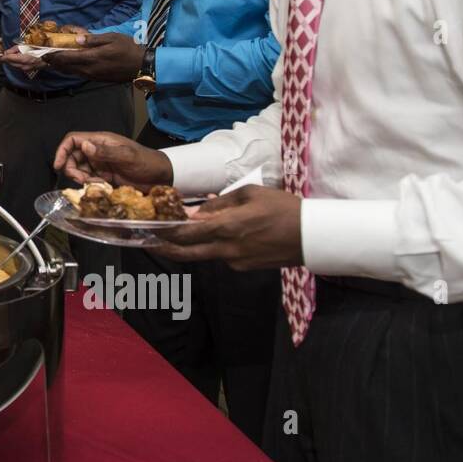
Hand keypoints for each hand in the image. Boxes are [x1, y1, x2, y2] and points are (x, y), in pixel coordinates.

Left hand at [1, 45, 44, 77]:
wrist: (50, 58)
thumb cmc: (40, 49)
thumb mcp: (27, 46)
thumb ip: (15, 49)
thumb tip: (6, 52)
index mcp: (23, 59)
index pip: (8, 59)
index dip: (1, 57)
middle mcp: (23, 66)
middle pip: (9, 63)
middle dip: (5, 59)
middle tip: (2, 54)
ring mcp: (25, 69)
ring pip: (12, 65)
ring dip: (9, 61)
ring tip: (9, 55)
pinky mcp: (26, 70)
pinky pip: (17, 66)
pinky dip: (14, 63)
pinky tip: (15, 58)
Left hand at [43, 31, 142, 81]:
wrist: (141, 66)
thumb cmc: (128, 48)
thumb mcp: (112, 38)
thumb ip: (93, 39)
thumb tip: (76, 39)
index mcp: (92, 58)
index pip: (67, 58)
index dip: (54, 56)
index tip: (43, 53)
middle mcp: (89, 69)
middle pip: (66, 67)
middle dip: (53, 63)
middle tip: (43, 59)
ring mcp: (93, 75)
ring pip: (72, 72)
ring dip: (60, 68)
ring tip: (51, 63)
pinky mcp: (97, 79)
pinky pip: (79, 74)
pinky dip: (70, 70)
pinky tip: (67, 66)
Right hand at [52, 130, 172, 190]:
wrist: (161, 177)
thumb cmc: (147, 162)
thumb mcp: (128, 156)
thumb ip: (106, 152)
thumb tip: (85, 147)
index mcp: (101, 141)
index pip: (73, 140)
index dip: (62, 151)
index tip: (58, 165)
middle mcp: (97, 151)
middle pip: (72, 157)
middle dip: (71, 169)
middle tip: (81, 180)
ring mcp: (100, 164)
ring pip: (79, 170)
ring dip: (81, 178)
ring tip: (94, 184)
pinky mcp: (104, 177)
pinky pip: (89, 180)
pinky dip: (90, 185)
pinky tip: (101, 187)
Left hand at [155, 185, 302, 269]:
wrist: (313, 236)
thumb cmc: (283, 208)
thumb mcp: (250, 194)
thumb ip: (220, 203)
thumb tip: (196, 209)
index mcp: (227, 227)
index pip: (185, 234)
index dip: (164, 231)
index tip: (150, 226)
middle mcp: (227, 248)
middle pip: (186, 252)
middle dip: (164, 247)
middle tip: (149, 239)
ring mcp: (235, 261)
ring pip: (204, 253)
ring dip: (191, 244)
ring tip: (183, 228)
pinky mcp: (244, 267)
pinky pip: (221, 255)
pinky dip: (214, 245)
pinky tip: (220, 231)